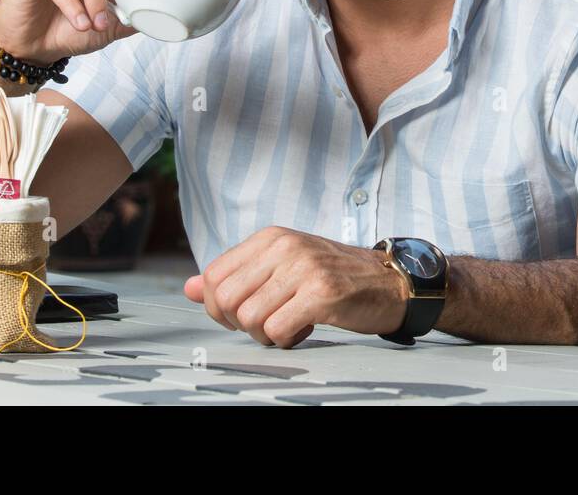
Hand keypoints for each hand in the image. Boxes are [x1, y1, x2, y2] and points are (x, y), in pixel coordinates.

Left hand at [183, 227, 409, 347]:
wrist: (389, 282)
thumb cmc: (334, 276)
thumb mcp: (281, 266)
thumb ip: (236, 275)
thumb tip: (188, 288)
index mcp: (269, 237)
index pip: (213, 276)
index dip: (217, 307)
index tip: (242, 315)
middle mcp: (284, 246)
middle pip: (225, 299)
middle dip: (239, 324)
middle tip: (266, 323)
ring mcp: (303, 268)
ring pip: (248, 318)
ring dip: (265, 335)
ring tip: (288, 325)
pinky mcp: (322, 293)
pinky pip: (277, 330)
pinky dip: (286, 340)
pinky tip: (304, 330)